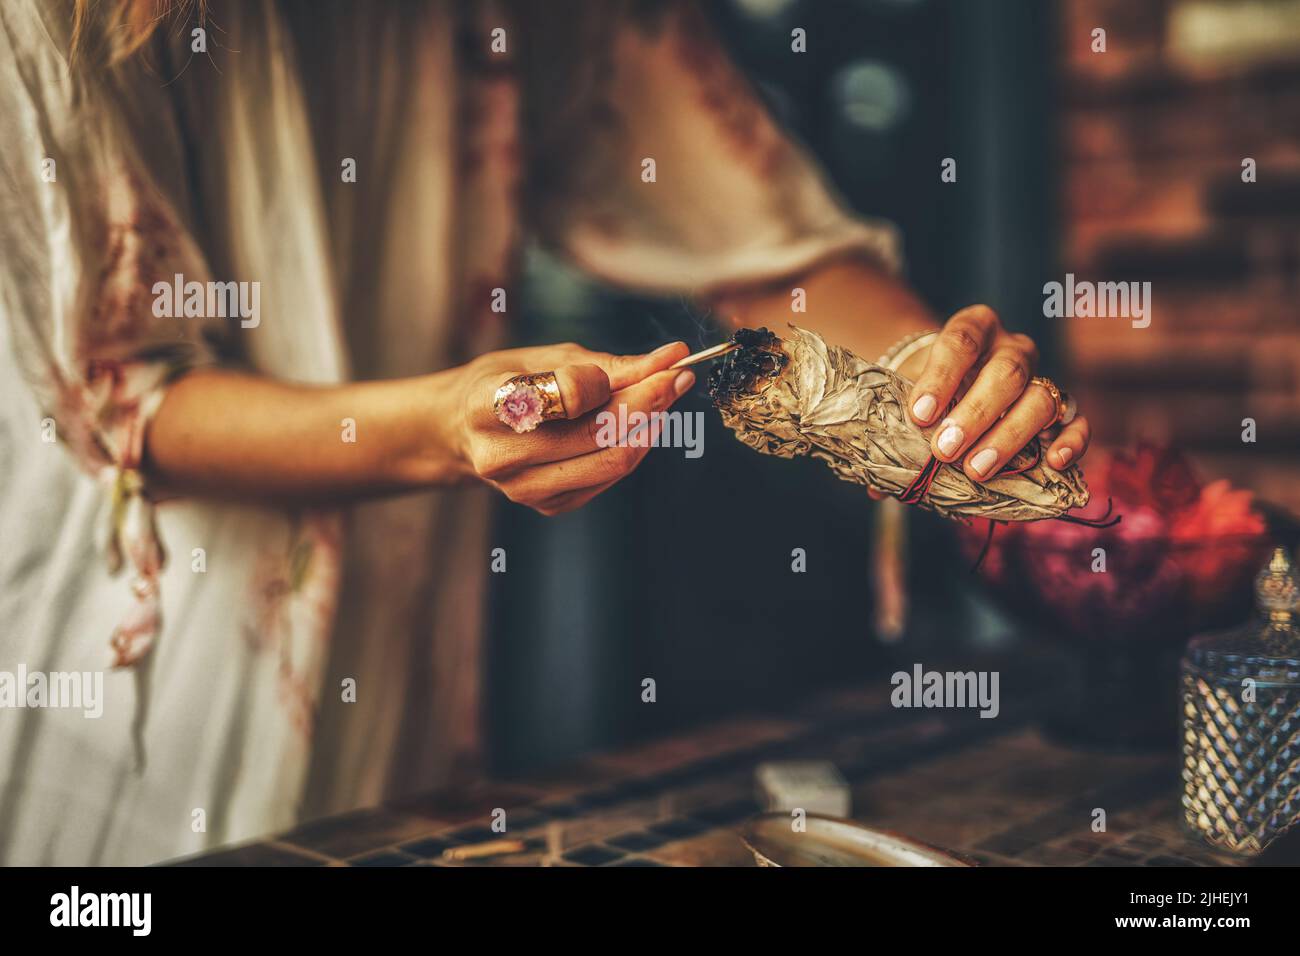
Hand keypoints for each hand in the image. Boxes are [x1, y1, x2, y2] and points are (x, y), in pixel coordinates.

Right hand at [454, 340, 692, 514]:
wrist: (465, 431)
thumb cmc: (508, 382)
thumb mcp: (544, 359)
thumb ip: (607, 364)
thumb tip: (672, 357)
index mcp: (487, 406)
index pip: (563, 396)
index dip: (614, 379)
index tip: (657, 362)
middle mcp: (500, 455)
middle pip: (596, 432)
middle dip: (650, 401)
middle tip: (680, 376)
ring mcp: (523, 488)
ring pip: (611, 459)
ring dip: (649, 426)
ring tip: (665, 396)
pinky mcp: (548, 505)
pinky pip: (609, 476)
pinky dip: (634, 447)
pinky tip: (640, 425)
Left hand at [904, 305, 1090, 482]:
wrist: (961, 387)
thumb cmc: (932, 393)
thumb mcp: (911, 398)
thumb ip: (897, 430)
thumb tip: (878, 485)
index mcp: (973, 329)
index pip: (961, 340)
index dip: (941, 378)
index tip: (920, 415)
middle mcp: (1012, 348)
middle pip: (1006, 372)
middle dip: (975, 414)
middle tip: (945, 450)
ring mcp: (1041, 376)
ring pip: (1041, 398)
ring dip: (1009, 436)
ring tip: (976, 469)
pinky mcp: (1063, 408)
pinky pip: (1077, 420)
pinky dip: (1071, 441)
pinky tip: (1052, 462)